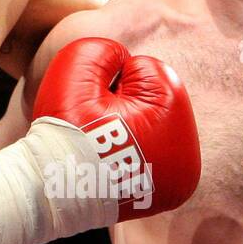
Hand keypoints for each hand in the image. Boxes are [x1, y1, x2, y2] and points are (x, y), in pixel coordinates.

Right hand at [0, 37, 200, 243]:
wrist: (54, 192)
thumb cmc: (65, 131)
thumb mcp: (74, 71)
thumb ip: (103, 50)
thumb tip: (122, 59)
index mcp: (172, 117)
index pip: (146, 70)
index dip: (113, 83)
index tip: (97, 111)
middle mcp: (188, 154)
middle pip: (157, 100)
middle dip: (128, 105)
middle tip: (100, 132)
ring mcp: (182, 179)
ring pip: (157, 126)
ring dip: (134, 128)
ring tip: (106, 150)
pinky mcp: (171, 193)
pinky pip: (156, 154)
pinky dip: (137, 154)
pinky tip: (115, 166)